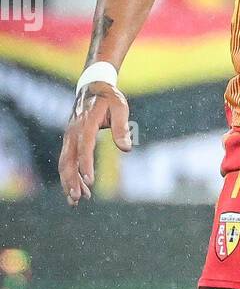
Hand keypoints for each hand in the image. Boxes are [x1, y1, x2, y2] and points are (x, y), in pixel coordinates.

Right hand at [59, 82, 131, 205]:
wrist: (92, 86)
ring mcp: (68, 136)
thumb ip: (122, 127)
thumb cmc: (109, 97)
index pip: (84, 146)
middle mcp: (73, 131)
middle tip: (78, 198)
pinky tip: (80, 191)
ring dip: (68, 182)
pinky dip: (70, 176)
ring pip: (64, 162)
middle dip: (71, 180)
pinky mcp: (69, 141)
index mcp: (86, 122)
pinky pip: (67, 161)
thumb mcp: (120, 107)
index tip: (90, 181)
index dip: (86, 164)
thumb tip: (126, 149)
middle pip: (68, 159)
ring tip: (76, 202)